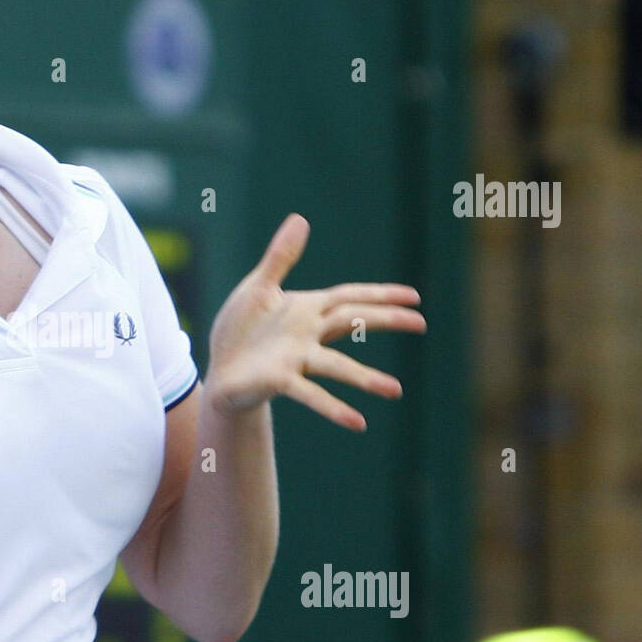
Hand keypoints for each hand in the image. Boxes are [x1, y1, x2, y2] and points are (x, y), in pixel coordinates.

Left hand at [204, 214, 425, 429]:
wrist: (220, 369)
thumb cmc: (241, 329)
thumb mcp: (258, 288)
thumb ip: (281, 257)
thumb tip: (301, 218)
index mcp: (306, 309)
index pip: (349, 297)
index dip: (380, 294)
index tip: (414, 297)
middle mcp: (307, 334)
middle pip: (351, 322)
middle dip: (385, 320)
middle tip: (421, 324)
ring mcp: (296, 358)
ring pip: (337, 366)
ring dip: (366, 378)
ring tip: (395, 390)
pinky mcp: (280, 379)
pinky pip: (310, 394)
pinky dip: (334, 407)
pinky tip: (359, 423)